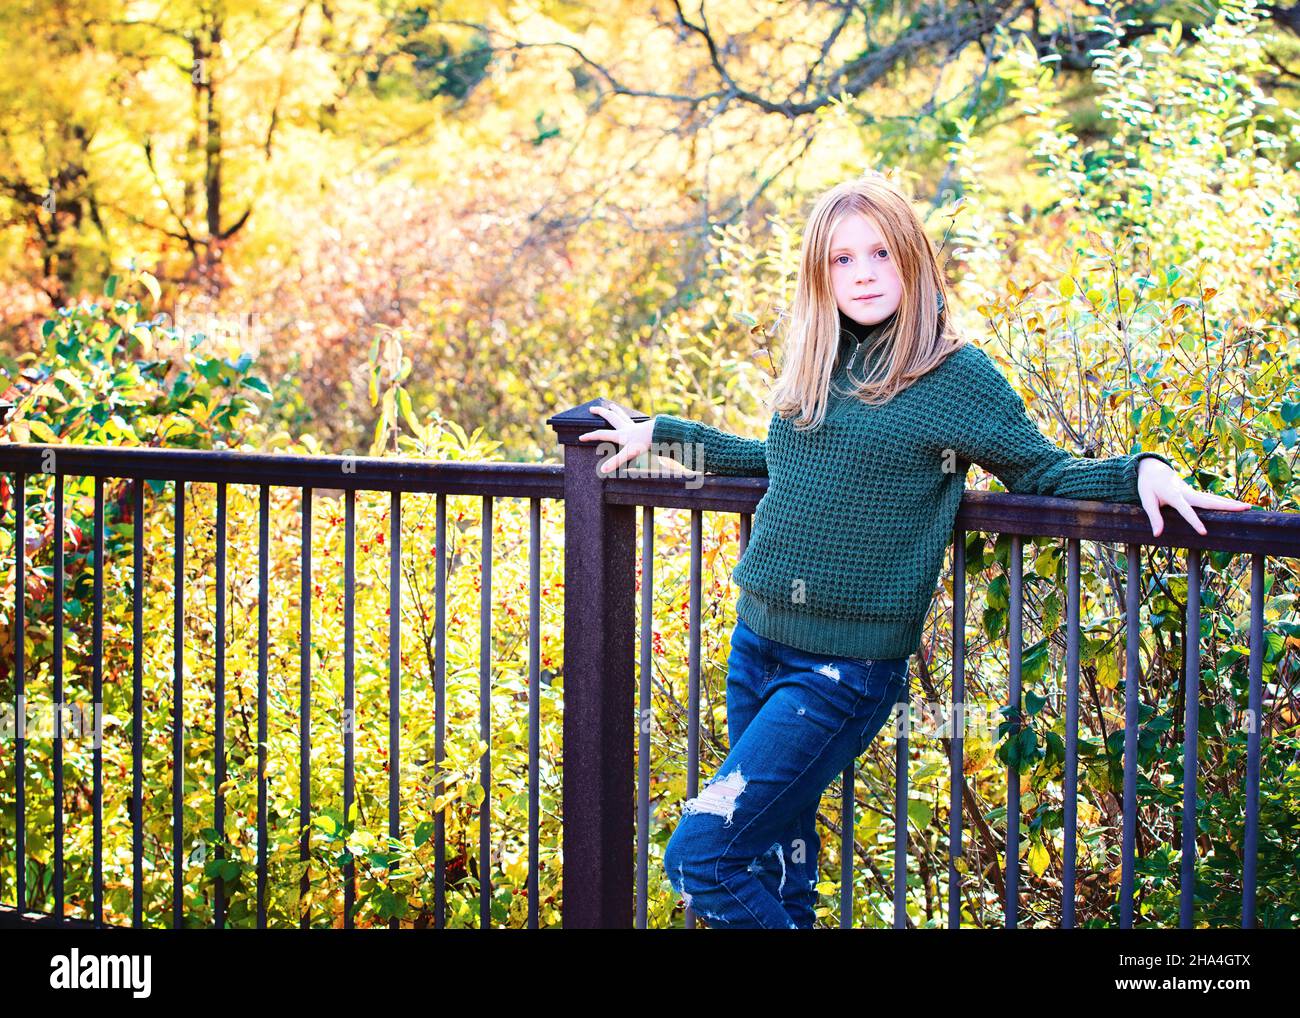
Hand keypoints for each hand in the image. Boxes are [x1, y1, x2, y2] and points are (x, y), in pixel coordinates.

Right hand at [578, 405, 655, 473]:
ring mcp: (635, 426)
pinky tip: (632, 418)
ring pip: (622, 416)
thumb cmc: (644, 443)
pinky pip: (634, 420)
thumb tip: (602, 470)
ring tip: (612, 405)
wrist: (659, 433)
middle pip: (610, 417)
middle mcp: (626, 428)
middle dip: (600, 413)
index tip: (580, 437)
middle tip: (592, 408)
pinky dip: (630, 417)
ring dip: (616, 411)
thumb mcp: (628, 454)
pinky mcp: (644, 427)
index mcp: (620, 435)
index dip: (590, 436)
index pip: (601, 434)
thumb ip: (615, 461)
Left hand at [1137, 457, 1253, 536]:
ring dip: (1231, 503)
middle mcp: (1187, 493)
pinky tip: (1237, 506)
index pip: (1186, 511)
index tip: (1204, 532)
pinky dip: (1225, 501)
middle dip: (1227, 506)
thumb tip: (1157, 534)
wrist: (1153, 468)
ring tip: (1248, 507)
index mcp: (1174, 496)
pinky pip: (1212, 498)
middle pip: (1209, 501)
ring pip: (1214, 498)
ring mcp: (1193, 492)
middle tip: (1244, 508)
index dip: (1195, 522)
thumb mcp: (1146, 500)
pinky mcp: (1195, 493)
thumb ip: (1154, 517)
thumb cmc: (1148, 485)